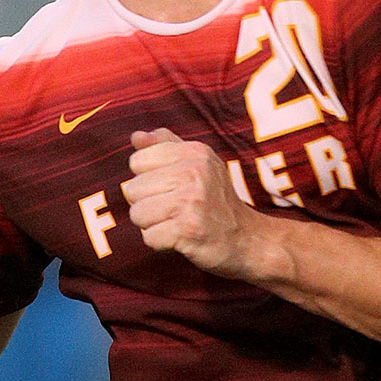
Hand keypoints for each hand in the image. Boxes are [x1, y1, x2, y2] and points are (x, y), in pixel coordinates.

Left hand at [123, 128, 269, 278]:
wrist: (248, 239)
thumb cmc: (216, 201)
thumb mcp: (199, 164)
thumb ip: (166, 146)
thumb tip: (136, 137)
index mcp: (195, 152)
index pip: (137, 161)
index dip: (148, 179)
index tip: (171, 188)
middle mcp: (194, 172)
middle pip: (132, 189)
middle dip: (147, 204)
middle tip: (175, 209)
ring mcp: (192, 201)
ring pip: (137, 214)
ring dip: (152, 225)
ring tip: (177, 222)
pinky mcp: (188, 230)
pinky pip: (149, 237)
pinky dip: (161, 243)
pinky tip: (181, 238)